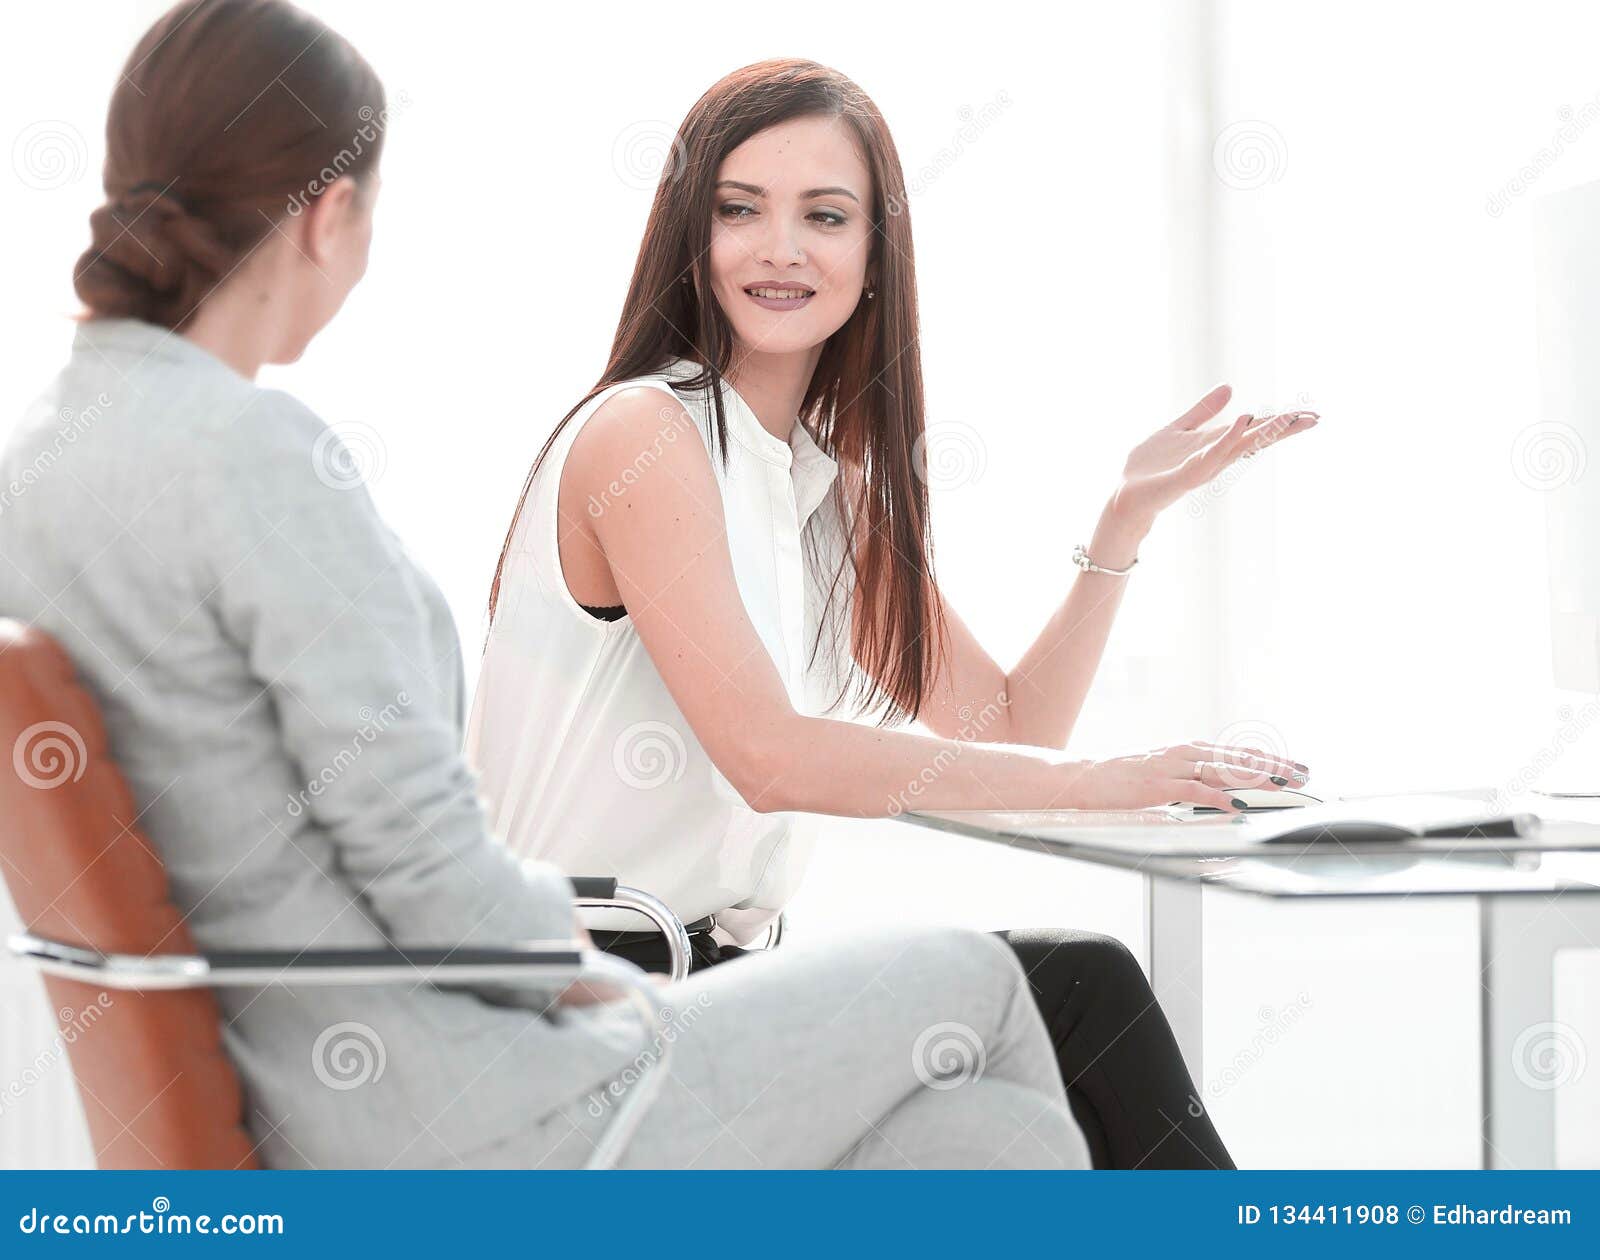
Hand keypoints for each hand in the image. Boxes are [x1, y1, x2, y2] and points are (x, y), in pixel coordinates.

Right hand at [1055, 742, 1309, 812]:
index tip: (1295, 764)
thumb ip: (1191, 773)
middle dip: (1273, 765)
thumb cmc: (1122, 777)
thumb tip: (1221, 783)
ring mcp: (1172, 768)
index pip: (1236, 752)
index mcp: (1188, 749)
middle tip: (1302, 772)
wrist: (1086, 778)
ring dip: (1255, 778)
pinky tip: (1236, 807)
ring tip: (1281, 784)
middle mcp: (1184, 753)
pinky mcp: (1158, 786)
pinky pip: (1193, 791)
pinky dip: (1217, 799)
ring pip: (1222, 771)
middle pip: (1237, 758)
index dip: (1268, 757)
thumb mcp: (1163, 770)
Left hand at [1113, 385, 1318, 524]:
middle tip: (1315, 418)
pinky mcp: (1187, 475)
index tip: (1310, 413)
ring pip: (1241, 446)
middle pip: (1256, 438)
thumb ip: (1203, 410)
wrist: (1125, 493)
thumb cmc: (1149, 466)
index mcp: (1216, 443)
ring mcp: (1204, 466)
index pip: (1254, 429)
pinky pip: (1212, 455)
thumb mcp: (1178, 429)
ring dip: (1266, 430)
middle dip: (1284, 428)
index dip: (1280, 421)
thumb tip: (1229, 387)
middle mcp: (1216, 456)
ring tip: (1291, 415)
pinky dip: (1228, 439)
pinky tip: (1243, 422)